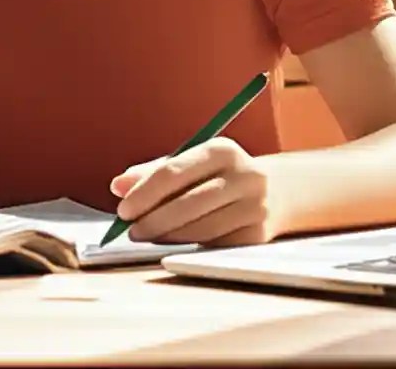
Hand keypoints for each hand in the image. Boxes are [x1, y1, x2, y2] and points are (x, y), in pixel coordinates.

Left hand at [109, 138, 282, 246]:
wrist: (278, 191)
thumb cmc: (219, 175)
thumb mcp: (190, 164)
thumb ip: (152, 172)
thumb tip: (117, 186)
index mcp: (222, 150)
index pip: (174, 172)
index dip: (144, 193)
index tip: (123, 210)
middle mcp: (244, 175)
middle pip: (187, 203)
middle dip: (153, 220)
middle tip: (131, 231)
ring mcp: (255, 206)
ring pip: (200, 228)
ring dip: (167, 236)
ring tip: (147, 236)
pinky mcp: (258, 234)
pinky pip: (213, 244)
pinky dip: (188, 245)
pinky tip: (173, 242)